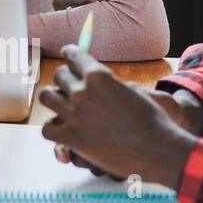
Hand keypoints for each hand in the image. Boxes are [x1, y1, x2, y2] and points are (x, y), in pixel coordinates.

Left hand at [40, 47, 197, 186]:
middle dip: (64, 79)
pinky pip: (47, 129)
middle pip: (58, 75)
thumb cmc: (151, 120)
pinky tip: (61, 131)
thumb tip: (98, 86)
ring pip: (46, 97)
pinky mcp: (71, 138)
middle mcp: (82, 91)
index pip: (74, 56)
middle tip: (67, 85)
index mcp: (98, 75)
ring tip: (58, 105)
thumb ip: (110, 85)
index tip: (67, 53)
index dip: (70, 54)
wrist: (156, 149)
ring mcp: (74, 114)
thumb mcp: (131, 91)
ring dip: (53, 99)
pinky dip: (53, 129)